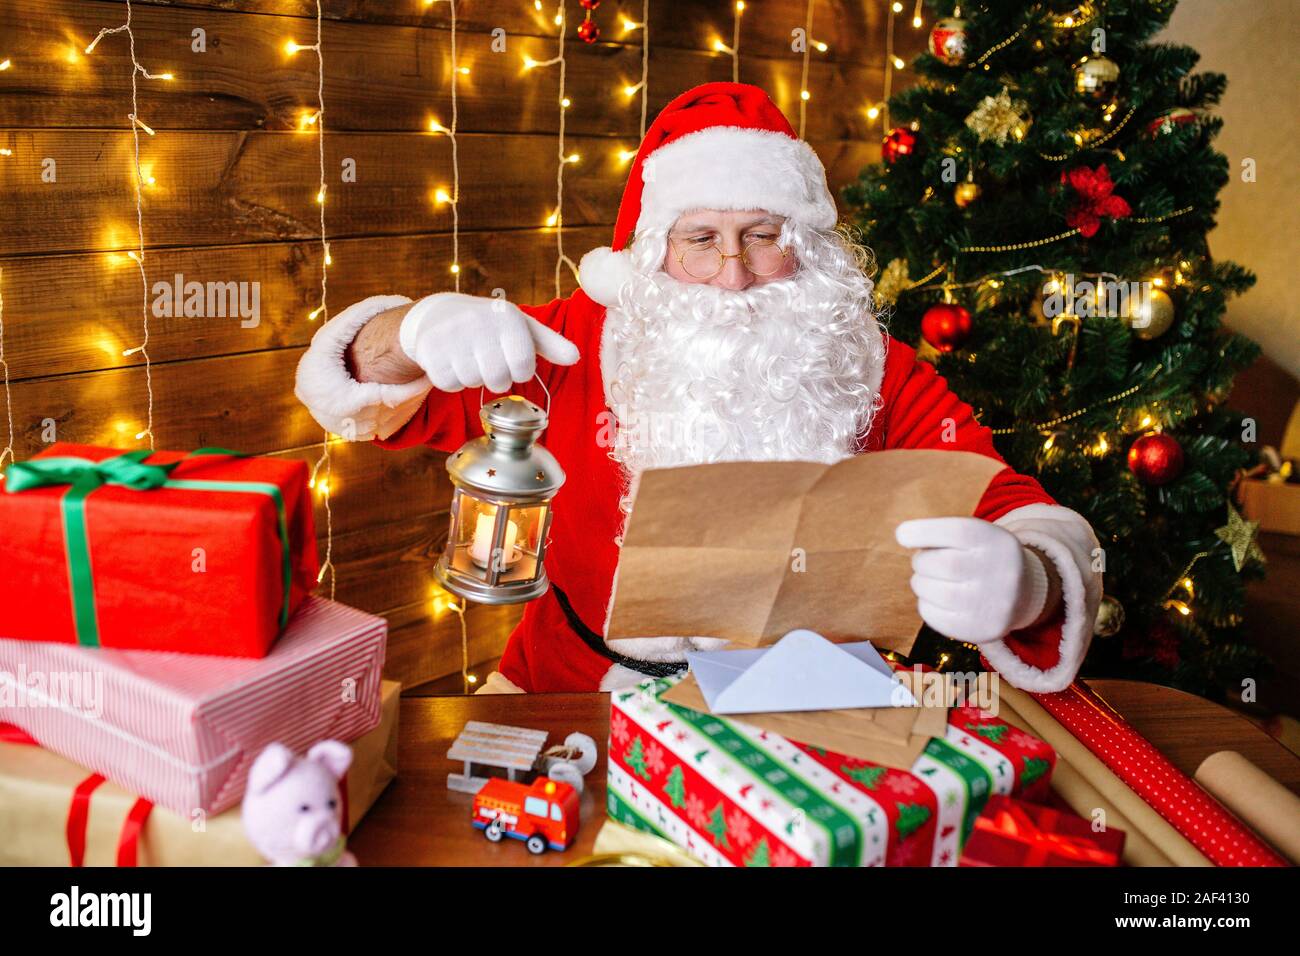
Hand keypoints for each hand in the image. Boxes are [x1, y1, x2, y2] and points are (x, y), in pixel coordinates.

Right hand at [399, 292, 579, 392]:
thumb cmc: (489, 326)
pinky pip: (448, 383)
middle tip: (488, 360)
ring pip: (472, 382)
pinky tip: (451, 360)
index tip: (511, 359)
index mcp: (507, 318)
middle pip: (498, 379)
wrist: (438, 314)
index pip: (524, 366)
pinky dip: (451, 379)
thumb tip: (576, 358)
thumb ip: (551, 345)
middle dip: (496, 377)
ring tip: (468, 357)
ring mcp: (452, 335)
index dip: (519, 371)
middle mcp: (479, 323)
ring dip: (472, 377)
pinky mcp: (429, 348)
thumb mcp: (522, 328)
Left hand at [895, 517, 1049, 643]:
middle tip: (926, 562)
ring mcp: (990, 605)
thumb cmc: (982, 558)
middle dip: (921, 561)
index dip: (923, 532)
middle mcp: (998, 573)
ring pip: (930, 590)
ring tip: (934, 580)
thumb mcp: (975, 535)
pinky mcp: (980, 630)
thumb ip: (942, 532)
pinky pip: (931, 615)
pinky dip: (926, 604)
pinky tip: (940, 600)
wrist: (1023, 593)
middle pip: (938, 563)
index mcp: (996, 541)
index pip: (957, 532)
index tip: (903, 535)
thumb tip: (904, 535)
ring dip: (921, 582)